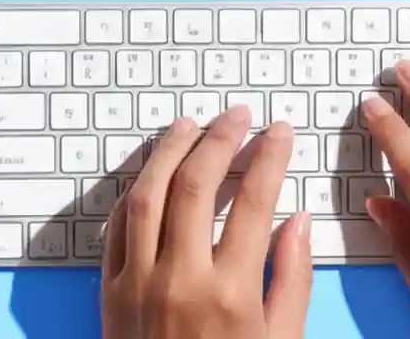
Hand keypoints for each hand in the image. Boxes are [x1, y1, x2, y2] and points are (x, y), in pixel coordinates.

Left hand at [101, 106, 313, 338]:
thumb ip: (292, 281)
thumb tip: (299, 222)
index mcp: (230, 293)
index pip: (254, 203)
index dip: (270, 158)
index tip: (279, 133)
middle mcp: (179, 280)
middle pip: (195, 185)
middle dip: (219, 140)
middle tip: (236, 116)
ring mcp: (137, 284)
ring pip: (147, 197)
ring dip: (169, 152)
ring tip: (188, 125)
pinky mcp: (110, 293)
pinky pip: (116, 228)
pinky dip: (134, 193)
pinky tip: (152, 174)